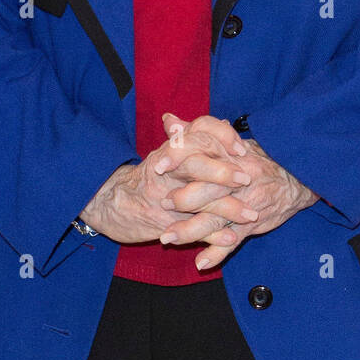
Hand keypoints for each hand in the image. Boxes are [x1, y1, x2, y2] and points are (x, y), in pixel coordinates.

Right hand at [78, 113, 254, 244]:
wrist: (108, 204)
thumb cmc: (143, 179)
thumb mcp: (164, 153)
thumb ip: (190, 140)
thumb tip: (221, 122)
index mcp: (172, 150)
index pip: (198, 133)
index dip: (221, 137)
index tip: (242, 147)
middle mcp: (167, 170)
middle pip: (196, 164)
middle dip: (223, 172)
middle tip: (248, 179)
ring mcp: (164, 197)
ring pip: (199, 200)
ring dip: (228, 208)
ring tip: (251, 215)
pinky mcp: (163, 223)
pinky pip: (191, 228)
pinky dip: (212, 234)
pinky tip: (231, 236)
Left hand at [155, 119, 319, 270]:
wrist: (297, 178)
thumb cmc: (258, 158)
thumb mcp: (229, 141)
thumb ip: (197, 132)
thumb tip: (168, 121)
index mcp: (230, 154)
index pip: (204, 152)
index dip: (181, 157)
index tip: (158, 164)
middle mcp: (238, 177)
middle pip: (209, 186)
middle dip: (184, 197)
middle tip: (161, 203)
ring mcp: (245, 203)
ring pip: (216, 218)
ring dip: (191, 230)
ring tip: (167, 238)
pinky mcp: (252, 224)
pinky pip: (233, 241)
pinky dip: (217, 253)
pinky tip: (200, 263)